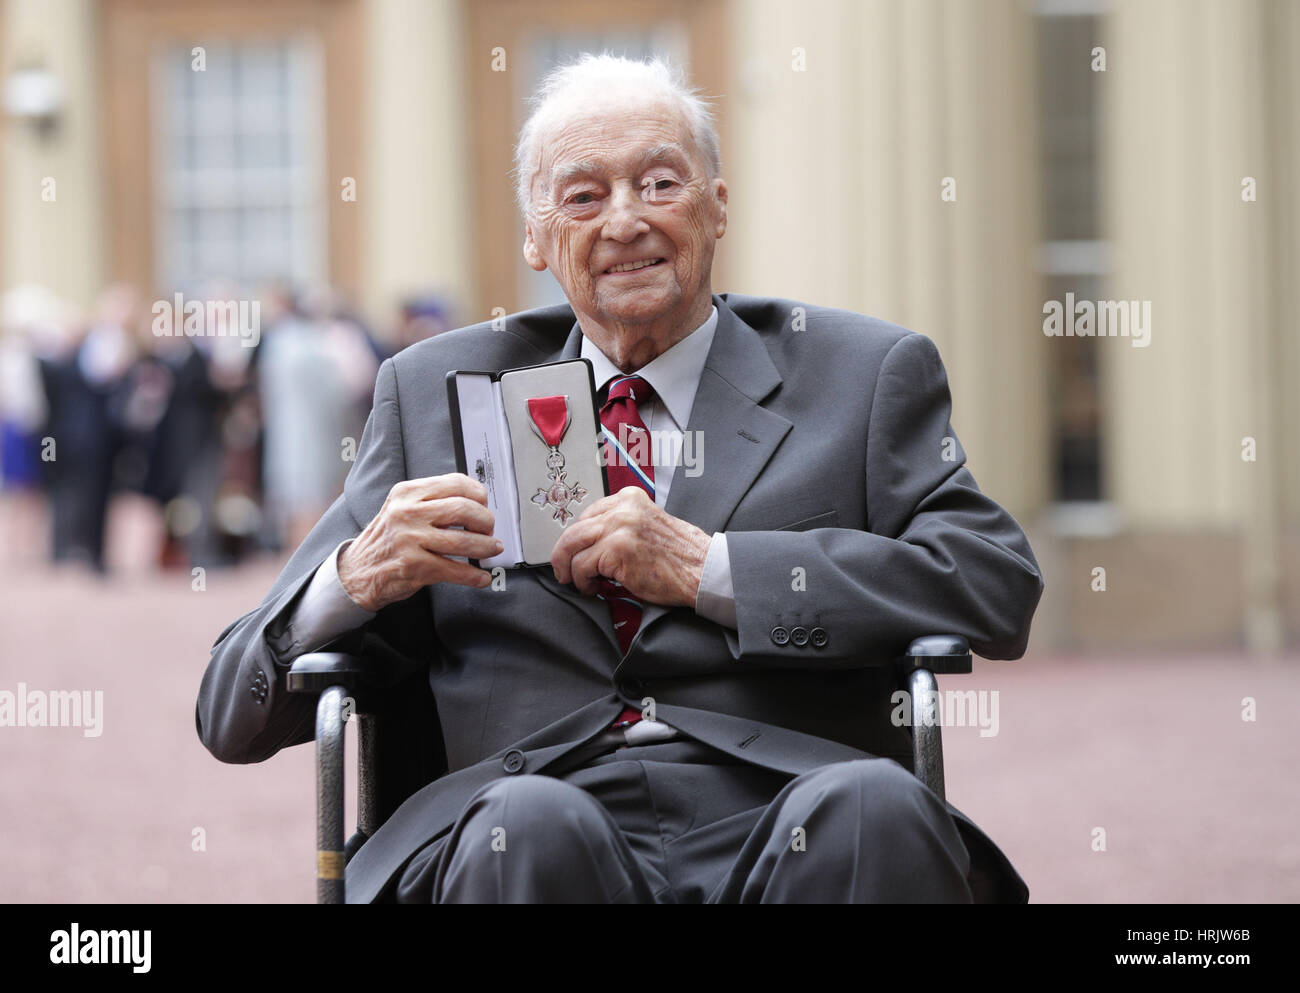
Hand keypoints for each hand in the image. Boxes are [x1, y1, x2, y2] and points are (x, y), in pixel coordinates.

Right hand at [338, 474, 502, 611]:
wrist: (356, 572)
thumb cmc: (385, 540)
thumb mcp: (400, 508)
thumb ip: (431, 502)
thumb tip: (474, 504)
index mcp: (407, 493)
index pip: (455, 483)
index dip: (478, 494)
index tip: (485, 504)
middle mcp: (407, 514)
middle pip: (463, 509)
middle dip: (485, 520)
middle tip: (489, 529)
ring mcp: (410, 540)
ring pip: (463, 540)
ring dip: (485, 547)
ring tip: (491, 549)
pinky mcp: (415, 567)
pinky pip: (455, 570)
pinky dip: (473, 576)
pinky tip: (480, 576)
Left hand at [550, 486, 710, 608]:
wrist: (702, 569)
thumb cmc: (679, 556)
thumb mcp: (646, 526)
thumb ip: (619, 526)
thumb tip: (588, 544)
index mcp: (629, 498)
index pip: (586, 515)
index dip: (576, 539)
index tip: (573, 552)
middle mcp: (622, 508)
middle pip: (574, 530)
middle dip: (563, 554)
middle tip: (564, 571)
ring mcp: (618, 527)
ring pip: (572, 548)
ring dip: (573, 570)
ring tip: (584, 583)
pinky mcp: (616, 549)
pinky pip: (583, 567)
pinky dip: (584, 581)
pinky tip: (596, 587)